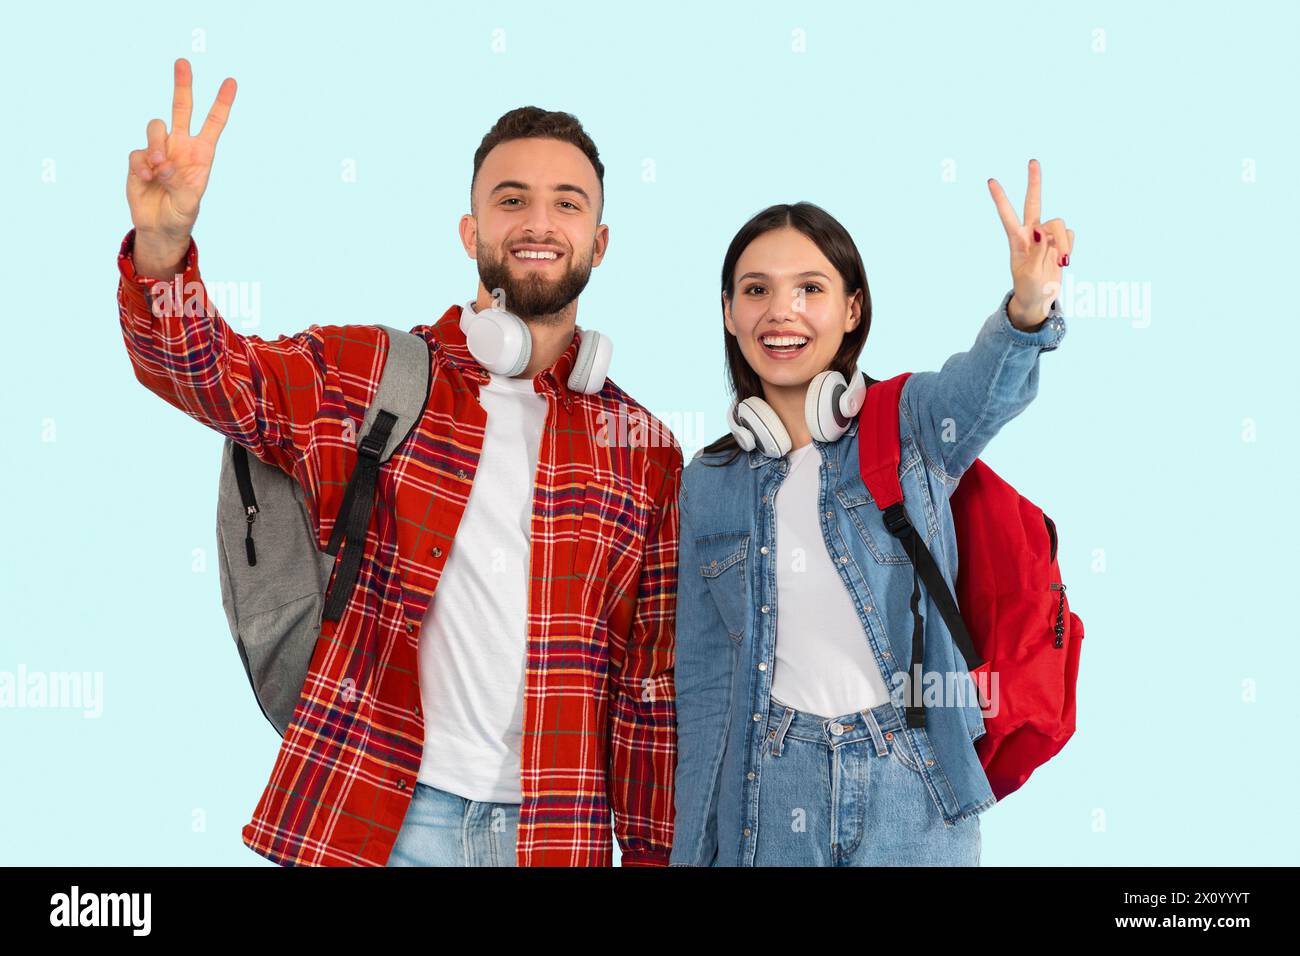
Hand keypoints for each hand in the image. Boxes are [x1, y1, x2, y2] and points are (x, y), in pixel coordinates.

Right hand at [126, 58, 235, 272]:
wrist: (159, 227)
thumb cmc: (181, 214)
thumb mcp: (189, 203)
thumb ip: (179, 182)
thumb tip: (163, 163)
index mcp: (202, 153)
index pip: (214, 123)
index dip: (222, 102)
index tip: (231, 81)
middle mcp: (181, 146)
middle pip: (181, 108)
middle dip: (183, 85)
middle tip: (183, 62)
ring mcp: (159, 150)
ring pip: (156, 126)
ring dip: (157, 145)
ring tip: (161, 168)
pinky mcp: (139, 159)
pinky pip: (138, 152)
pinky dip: (143, 165)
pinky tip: (148, 179)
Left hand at [988, 159, 1073, 328]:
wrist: (1039, 300)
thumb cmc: (1029, 288)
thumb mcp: (1030, 274)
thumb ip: (1037, 251)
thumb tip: (1040, 230)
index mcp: (1016, 240)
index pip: (1007, 215)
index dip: (1000, 198)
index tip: (990, 181)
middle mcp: (1031, 233)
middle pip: (1034, 202)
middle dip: (1034, 182)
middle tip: (1032, 161)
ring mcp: (1046, 236)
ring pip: (1059, 224)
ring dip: (1063, 243)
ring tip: (1063, 262)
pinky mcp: (1060, 242)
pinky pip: (1069, 235)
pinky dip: (1069, 247)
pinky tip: (1064, 260)